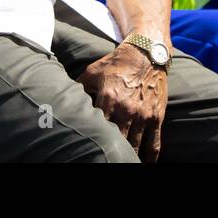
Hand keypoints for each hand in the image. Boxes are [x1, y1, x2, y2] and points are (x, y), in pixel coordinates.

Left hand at [77, 41, 167, 161]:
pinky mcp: (157, 117)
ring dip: (127, 157)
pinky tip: (144, 165)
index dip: (91, 139)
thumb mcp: (93, 72)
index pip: (97, 127)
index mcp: (108, 99)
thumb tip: (61, 98)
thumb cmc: (117, 63)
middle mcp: (126, 110)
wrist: (146, 53)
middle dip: (109, 152)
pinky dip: (150, 158)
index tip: (86, 147)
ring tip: (120, 162)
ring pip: (135, 146)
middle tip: (103, 159)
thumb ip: (78, 87)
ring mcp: (143, 116)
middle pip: (116, 141)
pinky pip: (154, 143)